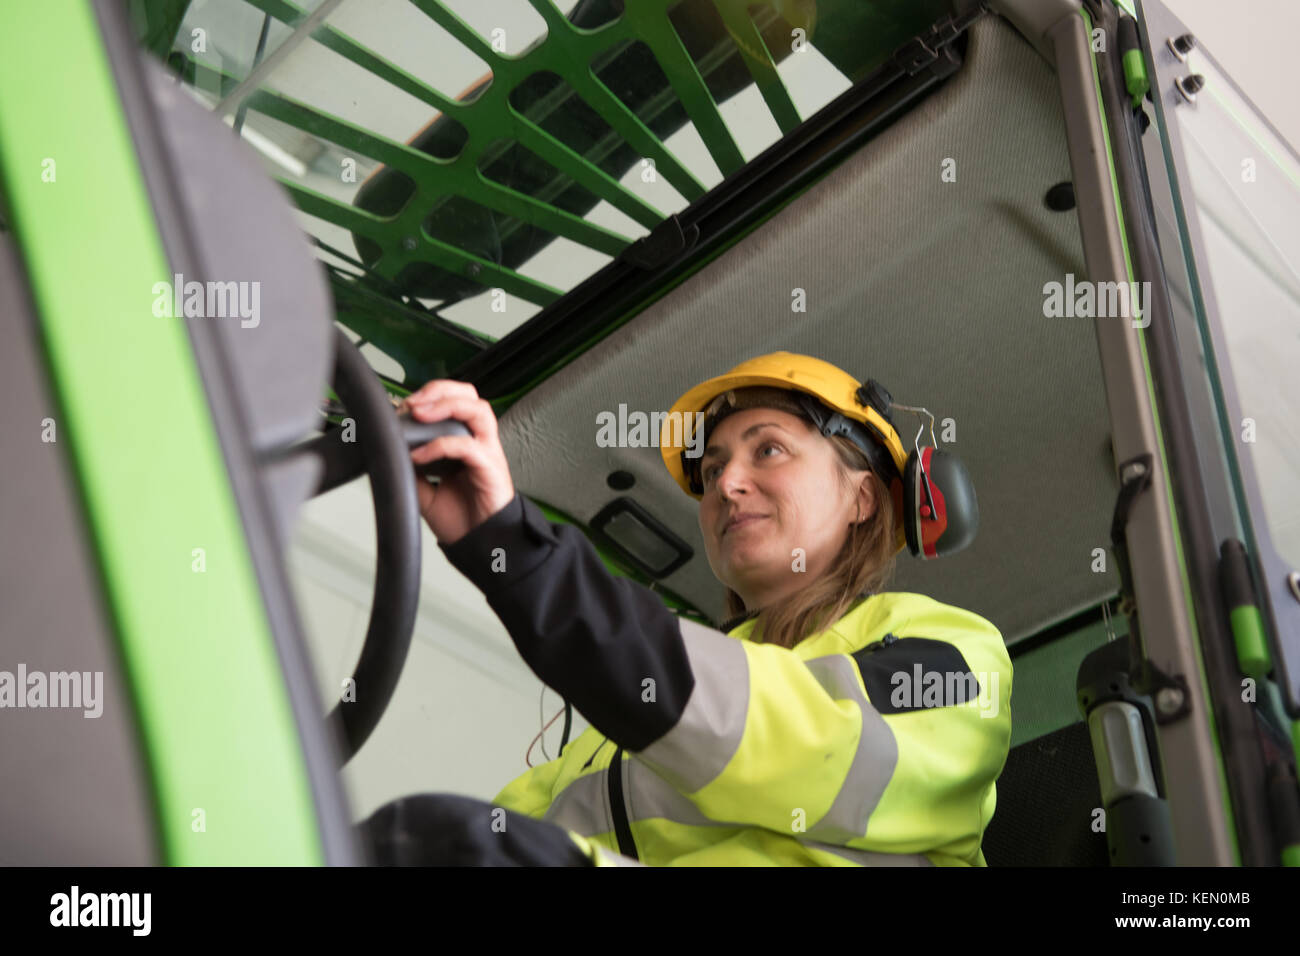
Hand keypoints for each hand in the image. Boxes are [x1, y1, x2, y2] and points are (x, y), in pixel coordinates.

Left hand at [399, 380, 515, 544]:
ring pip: (477, 409)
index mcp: (465, 440)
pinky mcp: (491, 467)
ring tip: (420, 412)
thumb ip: (412, 470)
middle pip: (469, 394)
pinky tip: (420, 455)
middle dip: (440, 390)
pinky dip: (440, 445)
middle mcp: (478, 440)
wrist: (479, 544)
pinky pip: (467, 446)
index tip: (400, 407)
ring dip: (446, 405)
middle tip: (412, 402)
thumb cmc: (463, 519)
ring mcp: (487, 451)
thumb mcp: (424, 491)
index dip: (428, 396)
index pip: (452, 401)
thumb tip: (389, 453)